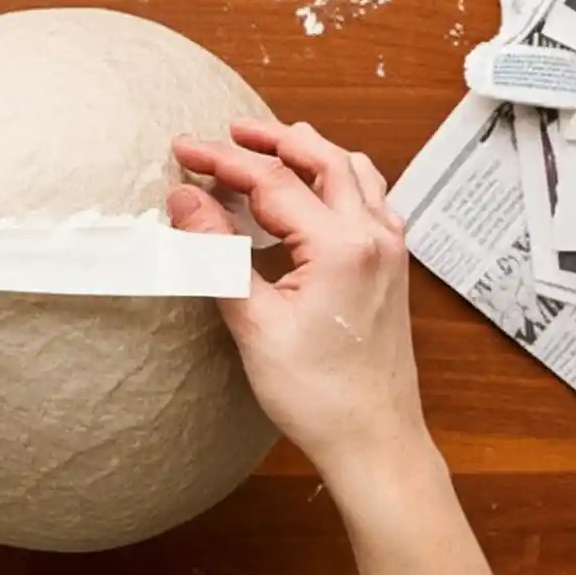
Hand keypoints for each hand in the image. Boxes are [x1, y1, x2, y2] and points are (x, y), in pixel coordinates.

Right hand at [167, 120, 427, 479]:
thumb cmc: (319, 396)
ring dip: (310, 152)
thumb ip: (216, 254)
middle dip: (270, 140)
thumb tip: (185, 199)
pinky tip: (317, 191)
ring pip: (353, 172)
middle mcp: (374, 236)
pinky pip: (371, 199)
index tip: (184, 150)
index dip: (222, 160)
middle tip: (227, 133)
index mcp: (340, 246)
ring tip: (270, 147)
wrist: (374, 441)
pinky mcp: (391, 268)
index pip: (272, 182)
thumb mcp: (253, 323)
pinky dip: (339, 179)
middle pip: (321, 159)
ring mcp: (389, 250)